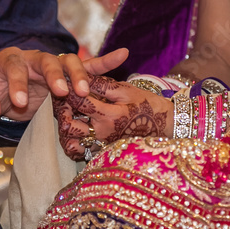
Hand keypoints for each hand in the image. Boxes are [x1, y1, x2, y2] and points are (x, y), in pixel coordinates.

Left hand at [0, 47, 128, 121]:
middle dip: (55, 76)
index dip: (17, 83)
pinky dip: (104, 61)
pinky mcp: (66, 75)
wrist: (0, 89)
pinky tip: (123, 55)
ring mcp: (53, 65)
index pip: (15, 67)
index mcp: (10, 60)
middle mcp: (34, 58)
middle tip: (61, 92)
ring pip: (69, 62)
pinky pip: (88, 66)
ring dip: (78, 75)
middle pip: (48, 60)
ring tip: (84, 92)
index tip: (19, 102)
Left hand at [54, 76, 172, 160]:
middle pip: (69, 124)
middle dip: (63, 110)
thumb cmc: (148, 105)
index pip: (79, 102)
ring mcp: (102, 145)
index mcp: (109, 115)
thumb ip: (102, 85)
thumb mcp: (127, 90)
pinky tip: (75, 130)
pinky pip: (79, 150)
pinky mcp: (103, 151)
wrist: (166, 126)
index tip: (67, 82)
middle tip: (64, 99)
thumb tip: (82, 77)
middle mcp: (103, 133)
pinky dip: (72, 141)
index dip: (69, 90)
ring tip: (68, 114)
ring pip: (71, 140)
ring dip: (65, 127)